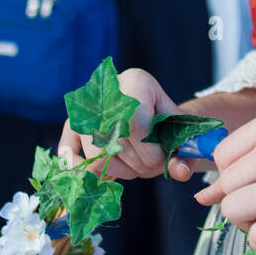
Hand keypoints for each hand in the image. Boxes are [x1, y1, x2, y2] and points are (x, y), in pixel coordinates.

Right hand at [57, 67, 198, 182]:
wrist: (152, 123)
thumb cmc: (167, 128)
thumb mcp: (181, 138)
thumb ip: (184, 155)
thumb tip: (180, 172)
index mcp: (137, 82)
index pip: (134, 121)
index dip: (149, 150)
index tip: (161, 158)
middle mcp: (104, 91)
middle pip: (114, 140)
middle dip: (137, 163)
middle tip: (150, 165)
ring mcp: (84, 110)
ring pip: (95, 153)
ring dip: (120, 169)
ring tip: (135, 165)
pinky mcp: (70, 130)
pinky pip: (70, 157)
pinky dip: (92, 171)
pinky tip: (113, 169)